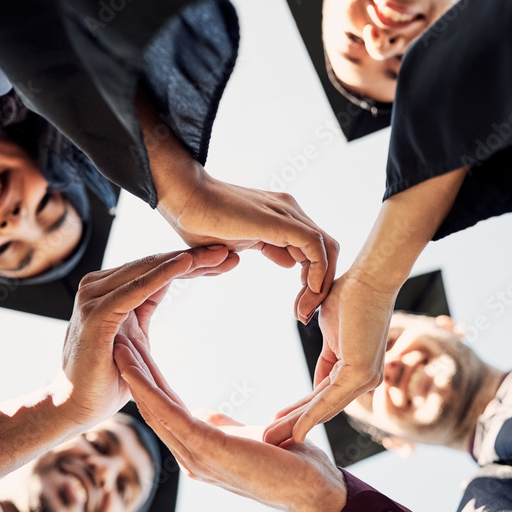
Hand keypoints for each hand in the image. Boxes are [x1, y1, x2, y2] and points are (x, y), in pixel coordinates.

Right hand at [59, 246, 238, 425]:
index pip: (154, 268)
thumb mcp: (133, 335)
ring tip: (218, 253)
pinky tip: (187, 263)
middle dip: (195, 258)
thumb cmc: (107, 376)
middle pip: (154, 264)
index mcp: (108, 289)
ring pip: (148, 270)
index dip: (190, 262)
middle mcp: (98, 287)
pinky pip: (136, 290)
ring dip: (186, 260)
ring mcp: (94, 298)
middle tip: (230, 252)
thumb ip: (144, 306)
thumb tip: (165, 284)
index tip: (223, 259)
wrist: (76, 406)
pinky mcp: (97, 315)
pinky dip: (163, 275)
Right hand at [114, 335, 346, 511]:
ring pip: (153, 409)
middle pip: (151, 408)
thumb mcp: (247, 436)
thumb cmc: (289, 464)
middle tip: (114, 339)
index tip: (131, 350)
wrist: (313, 490)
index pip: (163, 410)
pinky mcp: (206, 450)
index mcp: (196, 450)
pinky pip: (169, 414)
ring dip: (133, 376)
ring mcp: (195, 456)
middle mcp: (189, 456)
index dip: (144, 381)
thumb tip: (202, 414)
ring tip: (116, 344)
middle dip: (132, 373)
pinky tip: (134, 366)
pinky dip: (148, 388)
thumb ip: (220, 426)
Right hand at [136, 92, 337, 322]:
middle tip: (303, 314)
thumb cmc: (195, 221)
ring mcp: (287, 213)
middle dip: (320, 286)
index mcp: (278, 218)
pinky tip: (308, 291)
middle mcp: (288, 211)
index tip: (297, 309)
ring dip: (321, 284)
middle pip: (325, 250)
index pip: (312, 250)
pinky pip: (317, 246)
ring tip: (303, 310)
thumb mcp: (224, 244)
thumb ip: (243, 251)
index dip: (311, 281)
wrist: (184, 198)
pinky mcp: (282, 220)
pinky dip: (319, 271)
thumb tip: (252, 262)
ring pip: (327, 248)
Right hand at [263, 271, 395, 444]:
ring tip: (271, 437)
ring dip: (295, 424)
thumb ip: (327, 358)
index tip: (277, 420)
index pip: (323, 397)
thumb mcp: (330, 335)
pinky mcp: (361, 373)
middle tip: (269, 439)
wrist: (367, 278)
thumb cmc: (351, 297)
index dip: (300, 410)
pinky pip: (329, 399)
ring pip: (323, 408)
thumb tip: (317, 381)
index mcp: (356, 371)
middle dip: (293, 424)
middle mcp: (364, 380)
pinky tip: (294, 430)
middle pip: (322, 408)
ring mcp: (365, 379)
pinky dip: (310, 415)